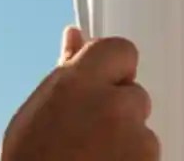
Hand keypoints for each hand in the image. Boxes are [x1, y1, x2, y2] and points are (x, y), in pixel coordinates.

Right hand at [0, 28, 158, 160]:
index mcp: (77, 84)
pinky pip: (147, 158)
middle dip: (119, 114)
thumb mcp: (35, 116)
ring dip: (126, 146)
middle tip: (87, 141)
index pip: (121, 50)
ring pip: (142, 132)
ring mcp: (136, 140)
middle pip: (134, 96)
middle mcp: (113, 105)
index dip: (114, 69)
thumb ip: (64, 73)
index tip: (102, 87)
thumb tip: (75, 34)